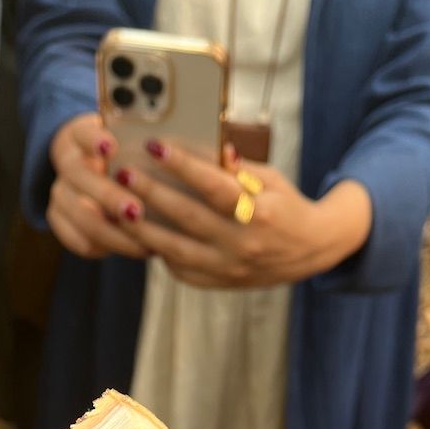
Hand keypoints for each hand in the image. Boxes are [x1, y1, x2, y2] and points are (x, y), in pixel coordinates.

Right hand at [47, 114, 149, 260]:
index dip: (93, 140)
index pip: (82, 132)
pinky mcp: (60, 220)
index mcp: (81, 136)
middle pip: (80, 177)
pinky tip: (136, 250)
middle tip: (136, 211)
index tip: (111, 147)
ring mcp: (61, 193)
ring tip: (146, 245)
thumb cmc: (129, 154)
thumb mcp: (135, 144)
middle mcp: (68, 163)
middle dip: (109, 196)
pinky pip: (79, 240)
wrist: (99, 172)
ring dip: (114, 234)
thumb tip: (169, 156)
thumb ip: (145, 149)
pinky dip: (107, 248)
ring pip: (81, 216)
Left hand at [115, 140, 371, 287]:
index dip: (183, 165)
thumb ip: (236, 168)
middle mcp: (243, 244)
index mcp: (260, 213)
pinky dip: (158, 251)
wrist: (312, 252)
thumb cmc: (286, 206)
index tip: (155, 145)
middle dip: (151, 194)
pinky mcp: (220, 283)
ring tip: (118, 206)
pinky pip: (181, 269)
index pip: (215, 186)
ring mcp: (229, 268)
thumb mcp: (271, 180)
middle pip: (188, 217)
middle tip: (122, 173)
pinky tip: (138, 233)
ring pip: (175, 250)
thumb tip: (205, 147)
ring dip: (143, 228)